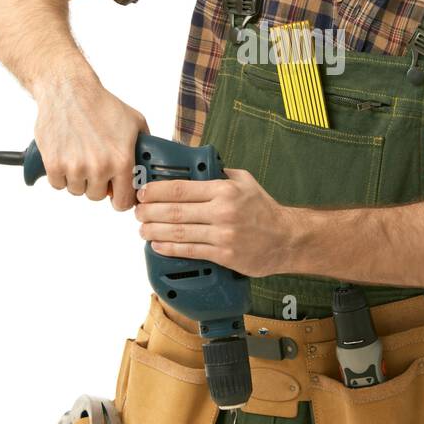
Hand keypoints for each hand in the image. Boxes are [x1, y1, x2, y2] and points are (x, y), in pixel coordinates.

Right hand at [33, 75, 148, 208]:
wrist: (68, 90)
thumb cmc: (100, 104)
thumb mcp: (135, 122)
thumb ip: (145, 146)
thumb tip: (149, 164)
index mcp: (121, 160)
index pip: (123, 202)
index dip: (120, 199)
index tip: (116, 195)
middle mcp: (99, 167)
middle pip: (96, 196)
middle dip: (96, 183)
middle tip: (94, 165)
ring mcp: (75, 167)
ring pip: (76, 190)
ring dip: (77, 178)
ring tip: (80, 156)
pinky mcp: (53, 163)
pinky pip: (57, 184)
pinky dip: (60, 174)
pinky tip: (65, 156)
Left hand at [134, 167, 292, 276]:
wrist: (286, 238)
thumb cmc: (264, 209)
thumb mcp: (244, 181)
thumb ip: (218, 174)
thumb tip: (194, 168)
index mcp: (224, 190)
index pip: (181, 188)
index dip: (156, 191)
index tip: (143, 192)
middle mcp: (222, 211)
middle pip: (175, 211)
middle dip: (149, 212)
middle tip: (137, 211)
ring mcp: (223, 234)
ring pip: (178, 233)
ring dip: (154, 231)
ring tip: (142, 229)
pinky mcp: (224, 255)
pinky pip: (190, 251)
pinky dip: (169, 248)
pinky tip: (157, 245)